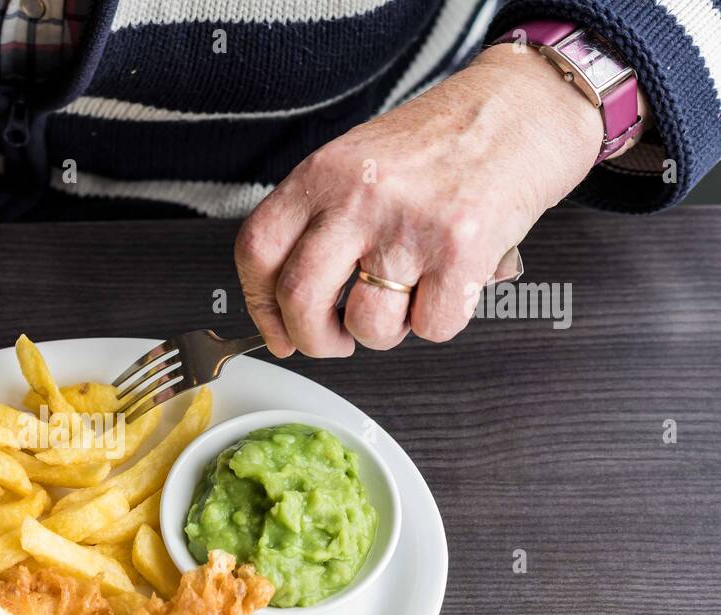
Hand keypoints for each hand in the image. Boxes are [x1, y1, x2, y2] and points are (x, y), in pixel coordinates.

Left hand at [235, 42, 605, 356]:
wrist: (524, 105)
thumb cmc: (443, 142)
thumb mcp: (358, 162)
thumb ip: (320, 222)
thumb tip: (286, 308)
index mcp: (322, 174)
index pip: (258, 251)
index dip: (259, 305)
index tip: (277, 328)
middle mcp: (359, 197)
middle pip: (298, 298)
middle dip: (312, 340)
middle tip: (333, 340)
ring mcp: (409, 225)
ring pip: (367, 325)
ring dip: (383, 334)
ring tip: (404, 300)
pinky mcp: (463, 250)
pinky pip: (432, 327)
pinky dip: (440, 321)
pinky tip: (450, 285)